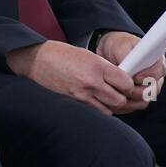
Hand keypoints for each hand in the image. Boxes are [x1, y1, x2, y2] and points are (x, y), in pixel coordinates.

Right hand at [5, 41, 142, 114]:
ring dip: (111, 105)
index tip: (125, 83)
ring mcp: (82, 94)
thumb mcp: (88, 56)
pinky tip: (97, 101)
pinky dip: (100, 108)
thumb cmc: (61, 55)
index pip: (126, 83)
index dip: (129, 85)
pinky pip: (96, 111)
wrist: (36, 60)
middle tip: (118, 92)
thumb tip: (122, 81)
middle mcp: (91, 82)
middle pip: (120, 100)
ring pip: (110, 109)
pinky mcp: (74, 102)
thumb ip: (106, 69)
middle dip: (122, 97)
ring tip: (106, 96)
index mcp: (97, 66)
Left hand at [96, 31, 165, 105]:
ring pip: (143, 101)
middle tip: (118, 86)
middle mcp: (156, 77)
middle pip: (152, 90)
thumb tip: (128, 65)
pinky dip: (123, 105)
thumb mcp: (120, 45)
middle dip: (134, 90)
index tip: (134, 77)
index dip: (147, 76)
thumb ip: (125, 54)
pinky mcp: (139, 98)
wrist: (109, 53)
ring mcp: (149, 89)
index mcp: (156, 60)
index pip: (159, 71)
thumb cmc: (117, 47)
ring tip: (112, 91)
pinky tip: (111, 98)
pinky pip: (134, 107)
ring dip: (127, 99)